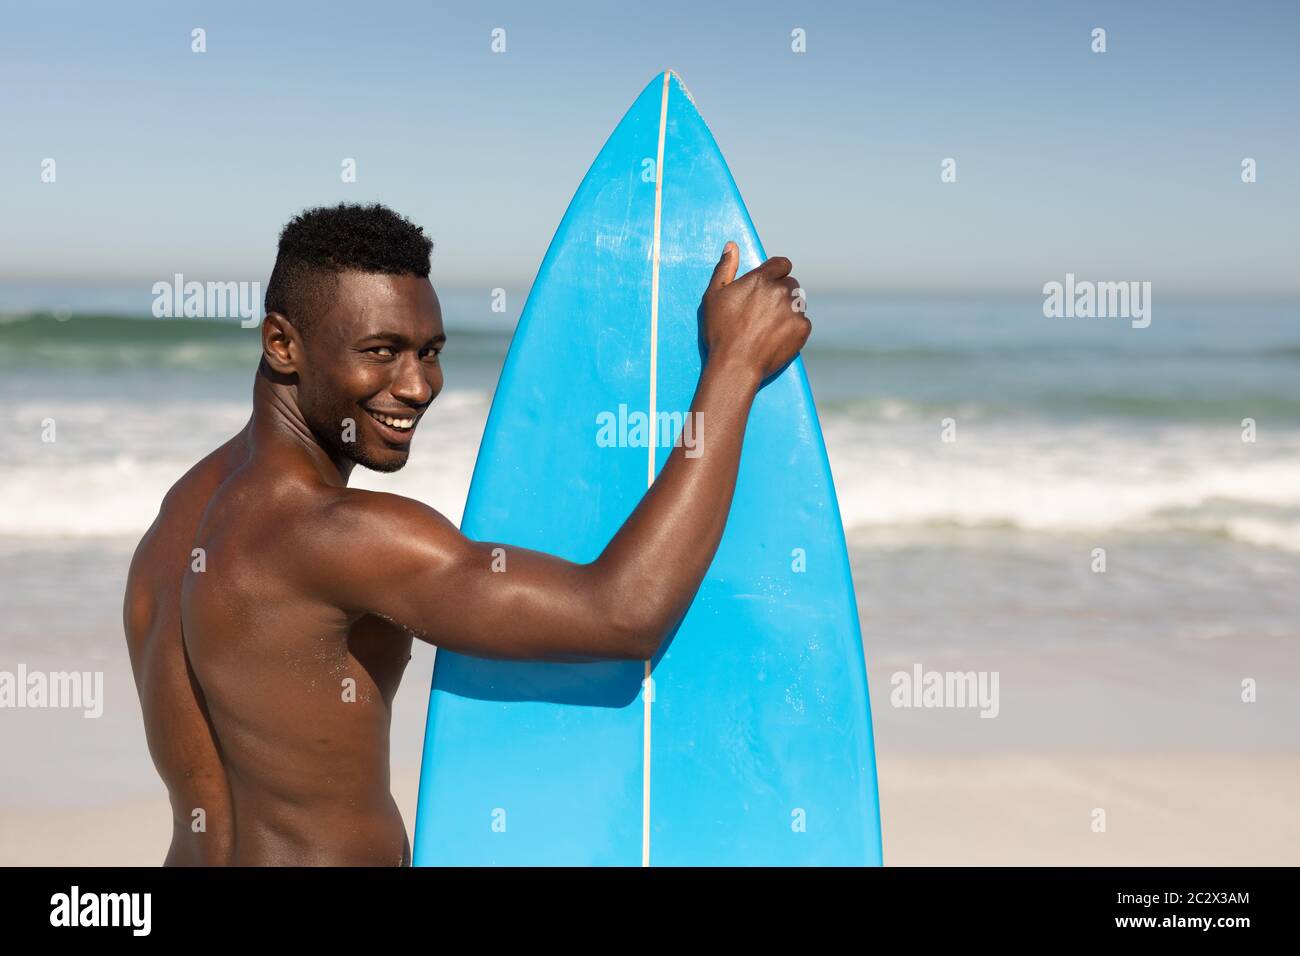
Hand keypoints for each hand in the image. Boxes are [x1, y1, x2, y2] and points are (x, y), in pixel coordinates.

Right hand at [700, 241, 810, 381]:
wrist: (736, 365)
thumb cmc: (721, 332)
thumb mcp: (714, 297)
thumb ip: (725, 268)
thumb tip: (731, 246)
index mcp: (761, 278)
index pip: (782, 264)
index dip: (775, 273)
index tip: (768, 285)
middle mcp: (781, 290)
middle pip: (790, 283)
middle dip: (781, 292)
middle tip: (765, 311)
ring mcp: (794, 309)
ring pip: (798, 302)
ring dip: (788, 308)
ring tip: (770, 325)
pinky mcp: (803, 328)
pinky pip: (802, 321)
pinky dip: (793, 328)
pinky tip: (776, 337)